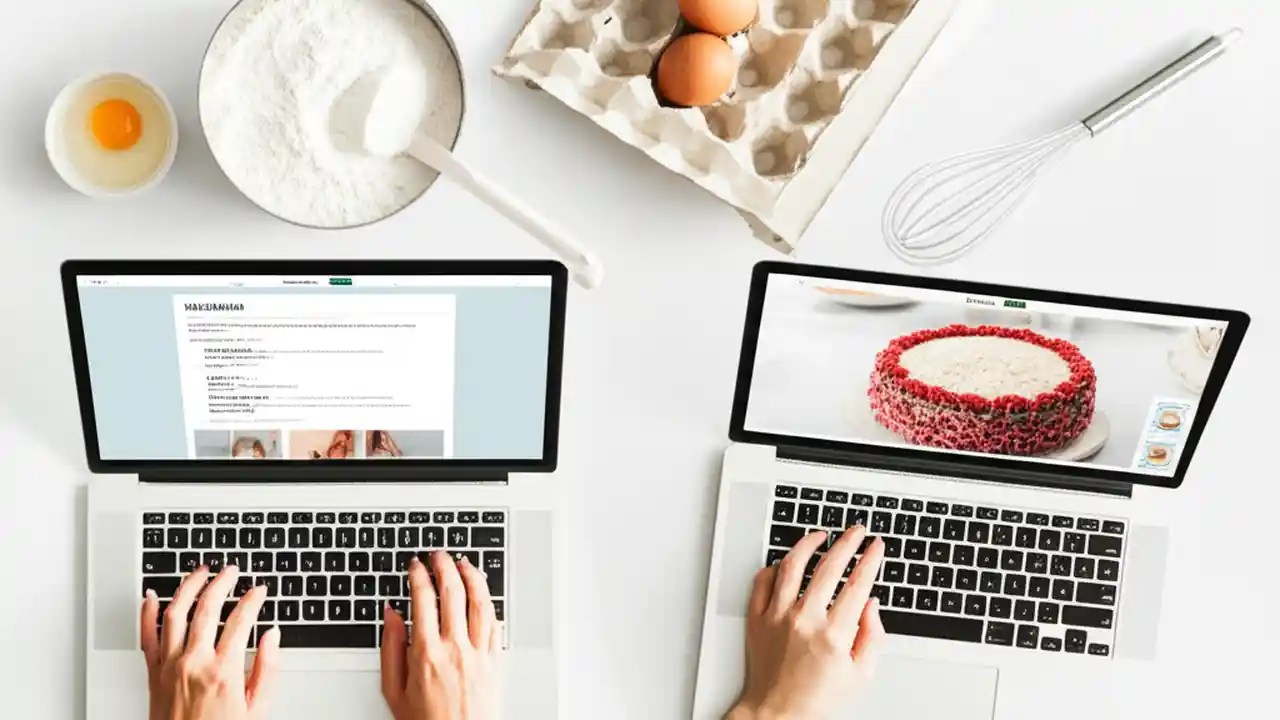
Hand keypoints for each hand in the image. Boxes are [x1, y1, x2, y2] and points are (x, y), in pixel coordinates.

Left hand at [140, 565, 279, 719]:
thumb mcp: (257, 709)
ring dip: (188, 586)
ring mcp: (170, 666)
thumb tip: (272, 636)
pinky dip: (146, 612)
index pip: (241, 620)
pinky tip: (151, 596)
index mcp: (223, 671)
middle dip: (222, 582)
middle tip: (231, 571)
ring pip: (175, 613)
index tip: (259, 591)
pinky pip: (146, 636)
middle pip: (207, 608)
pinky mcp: (153, 674)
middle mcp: (193, 663)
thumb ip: (268, 668)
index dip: (253, 599)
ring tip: (200, 572)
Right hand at [380, 552, 501, 719]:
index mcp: (426, 654)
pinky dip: (488, 601)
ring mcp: (479, 653)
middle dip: (444, 565)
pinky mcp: (496, 660)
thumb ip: (390, 647)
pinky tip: (482, 593)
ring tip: (463, 563)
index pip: (423, 600)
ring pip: (480, 601)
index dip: (418, 576)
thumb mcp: (393, 690)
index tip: (415, 565)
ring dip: (472, 576)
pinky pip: (494, 622)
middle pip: (453, 592)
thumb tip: (390, 614)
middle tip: (438, 554)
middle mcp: (455, 649)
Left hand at [728, 526, 886, 719]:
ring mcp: (777, 617)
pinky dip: (775, 566)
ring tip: (821, 535)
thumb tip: (871, 604)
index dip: (870, 559)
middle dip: (847, 542)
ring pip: (792, 565)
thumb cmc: (816, 699)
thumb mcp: (860, 675)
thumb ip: (872, 636)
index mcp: (833, 635)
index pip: (857, 584)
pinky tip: (786, 561)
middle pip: (829, 567)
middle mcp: (804, 620)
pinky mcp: (757, 619)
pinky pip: (763, 581)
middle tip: (856, 531)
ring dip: (809, 544)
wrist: (777, 714)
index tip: (876, 546)